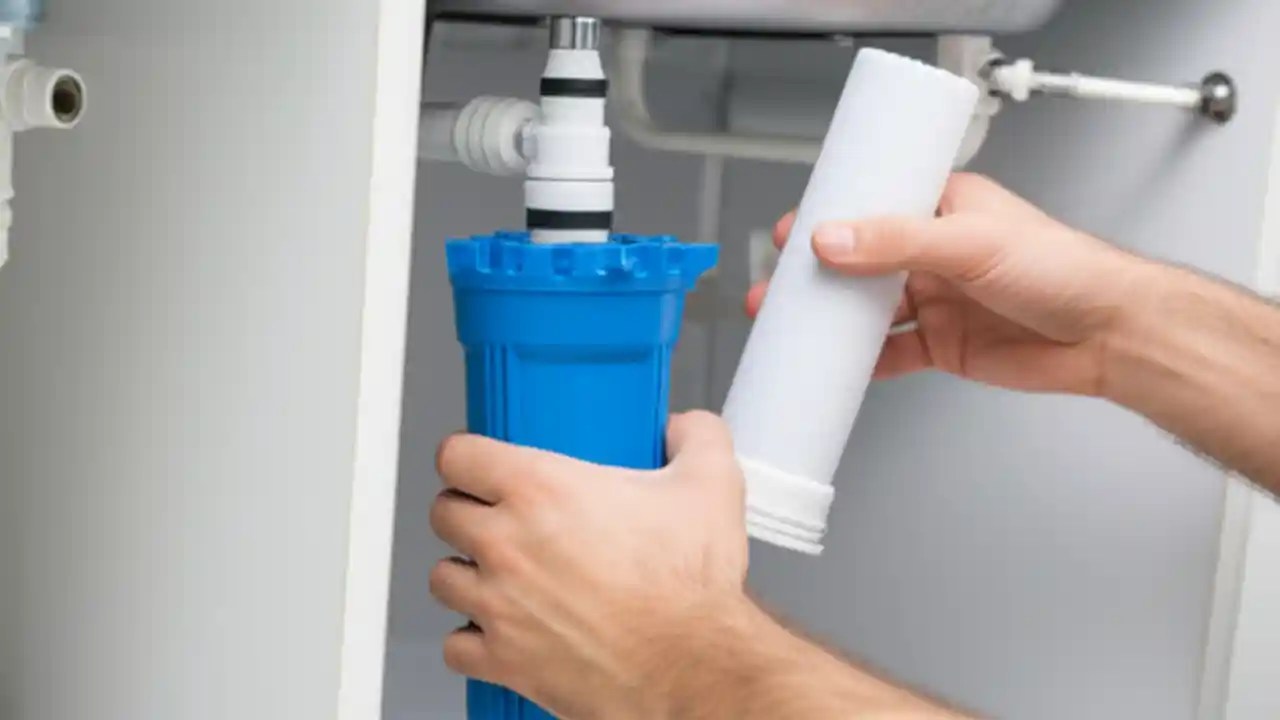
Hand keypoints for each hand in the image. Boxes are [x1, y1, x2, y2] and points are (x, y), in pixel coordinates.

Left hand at [429, 411, 749, 719]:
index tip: (478, 464)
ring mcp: (499, 604)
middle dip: (467, 512)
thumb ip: (697, 439)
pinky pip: (455, 645)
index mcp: (543, 490)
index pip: (458, 455)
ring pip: (442, 577)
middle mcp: (508, 543)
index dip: (467, 456)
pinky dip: (473, 638)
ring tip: (499, 574)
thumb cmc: (692, 586)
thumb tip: (686, 429)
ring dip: (467, 572)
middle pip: (443, 512)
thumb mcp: (711, 486)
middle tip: (498, 518)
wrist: (695, 668)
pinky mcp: (503, 659)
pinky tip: (501, 629)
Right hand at [747, 173, 1150, 396]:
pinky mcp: (943, 344)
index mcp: (944, 207)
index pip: (872, 203)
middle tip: (779, 290)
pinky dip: (861, 362)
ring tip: (794, 328)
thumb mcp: (971, 242)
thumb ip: (897, 242)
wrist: (1108, 335)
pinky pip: (889, 353)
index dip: (829, 216)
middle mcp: (936, 251)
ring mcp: (937, 299)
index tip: (790, 231)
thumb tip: (833, 238)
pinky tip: (837, 366)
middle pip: (861, 262)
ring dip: (832, 321)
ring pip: (869, 310)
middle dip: (818, 277)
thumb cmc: (1066, 269)